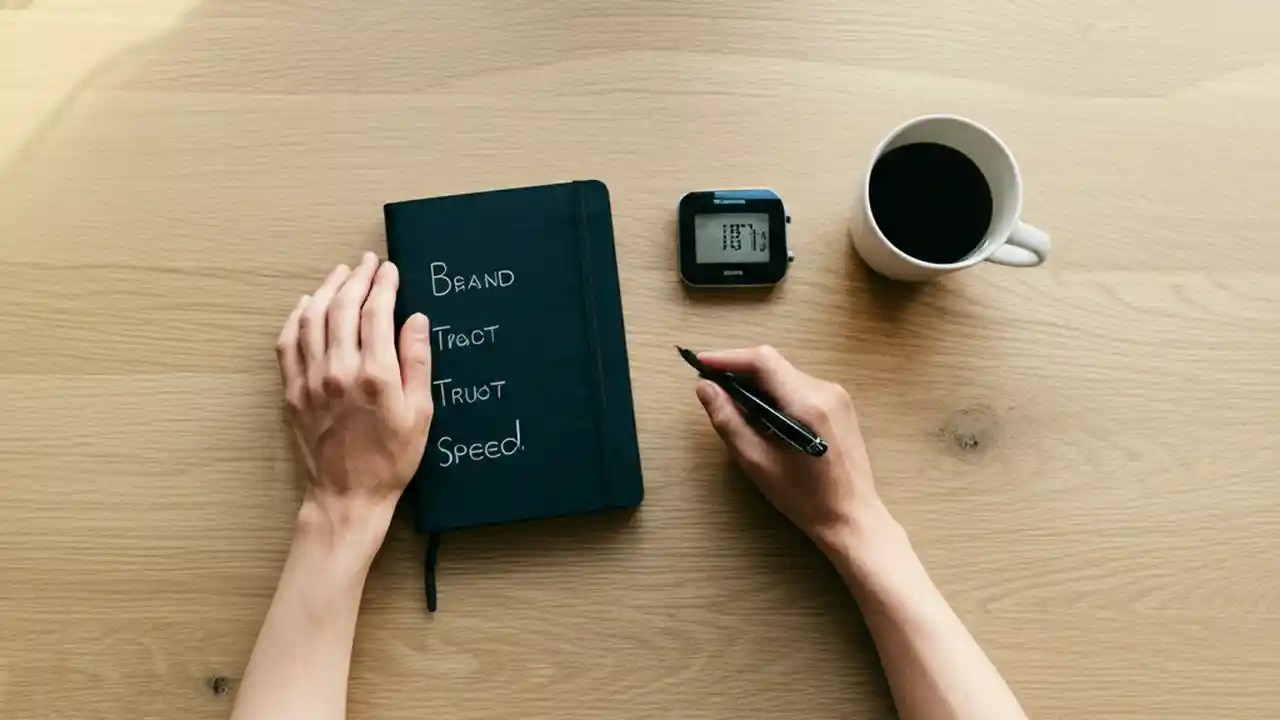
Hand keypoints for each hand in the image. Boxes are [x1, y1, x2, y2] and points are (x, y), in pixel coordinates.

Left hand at [276, 252, 433, 535]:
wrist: (348, 497)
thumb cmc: (392, 460)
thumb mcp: (421, 414)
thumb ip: (417, 362)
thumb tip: (417, 320)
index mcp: (375, 375)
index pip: (377, 313)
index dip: (383, 285)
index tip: (389, 269)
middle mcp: (339, 371)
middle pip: (343, 308)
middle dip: (356, 278)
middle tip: (367, 263)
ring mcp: (311, 380)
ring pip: (312, 318)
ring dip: (326, 290)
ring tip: (340, 274)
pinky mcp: (293, 392)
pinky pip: (288, 344)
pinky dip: (296, 318)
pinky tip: (305, 305)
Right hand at [694, 346, 885, 553]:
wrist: (852, 517)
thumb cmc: (806, 498)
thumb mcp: (758, 462)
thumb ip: (728, 421)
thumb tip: (705, 388)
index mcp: (808, 404)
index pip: (762, 361)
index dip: (728, 357)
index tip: (701, 363)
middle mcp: (826, 391)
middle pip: (773, 365)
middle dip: (739, 372)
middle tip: (712, 388)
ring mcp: (836, 396)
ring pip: (785, 375)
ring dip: (756, 385)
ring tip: (734, 407)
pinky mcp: (839, 405)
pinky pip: (799, 387)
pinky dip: (775, 394)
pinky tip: (762, 416)